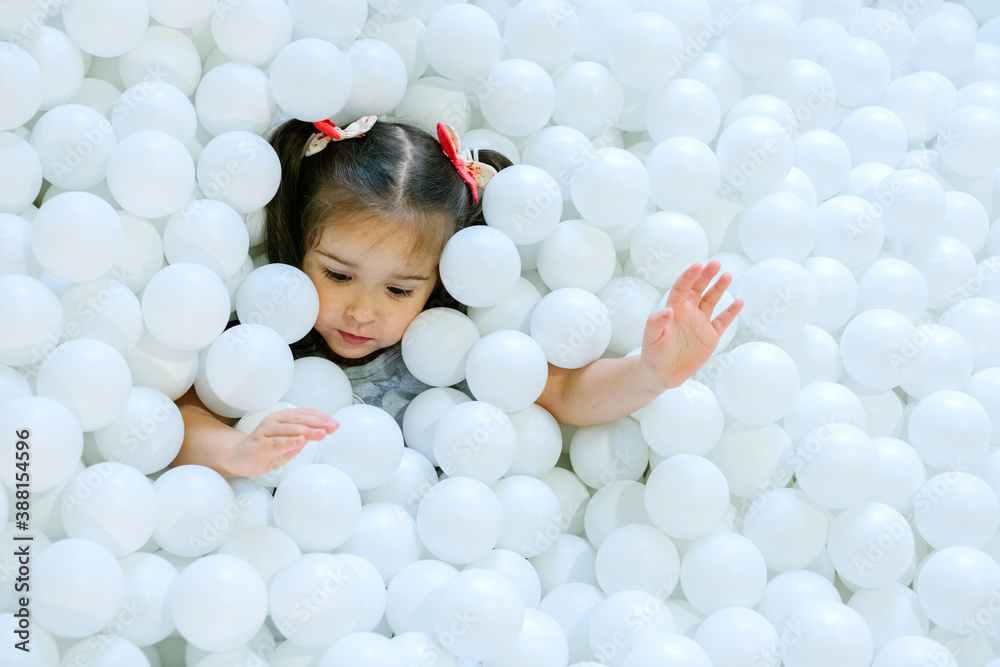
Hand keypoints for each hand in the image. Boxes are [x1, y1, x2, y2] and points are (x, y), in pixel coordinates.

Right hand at [229, 408, 338, 477]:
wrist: (240, 457)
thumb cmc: (268, 448)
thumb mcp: (291, 442)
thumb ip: (305, 436)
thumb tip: (323, 431)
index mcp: (283, 417)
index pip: (305, 414)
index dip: (321, 417)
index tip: (335, 424)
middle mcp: (274, 421)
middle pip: (299, 419)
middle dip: (318, 423)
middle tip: (332, 427)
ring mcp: (265, 432)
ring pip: (289, 429)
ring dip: (307, 431)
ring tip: (321, 433)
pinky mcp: (260, 445)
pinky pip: (276, 443)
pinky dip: (289, 441)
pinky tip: (300, 441)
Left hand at [639, 261, 743, 390]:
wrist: (662, 373)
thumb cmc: (653, 354)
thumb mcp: (651, 338)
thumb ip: (656, 323)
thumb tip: (667, 310)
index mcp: (674, 309)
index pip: (682, 288)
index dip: (689, 277)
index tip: (698, 266)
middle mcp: (688, 312)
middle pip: (698, 289)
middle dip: (706, 276)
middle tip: (716, 264)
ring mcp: (700, 323)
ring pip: (711, 300)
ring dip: (719, 288)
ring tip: (727, 276)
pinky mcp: (710, 336)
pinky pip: (723, 321)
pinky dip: (731, 312)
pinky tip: (739, 301)